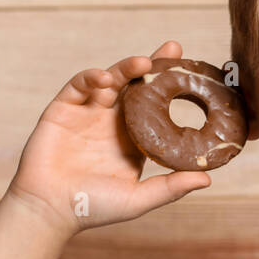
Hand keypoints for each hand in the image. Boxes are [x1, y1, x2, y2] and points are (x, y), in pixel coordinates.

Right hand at [5, 40, 211, 236]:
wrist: (50, 210)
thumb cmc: (94, 207)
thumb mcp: (138, 199)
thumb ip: (170, 188)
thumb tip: (207, 178)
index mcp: (134, 138)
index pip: (156, 106)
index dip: (171, 88)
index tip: (191, 72)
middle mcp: (113, 121)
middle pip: (136, 85)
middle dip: (153, 65)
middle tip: (173, 49)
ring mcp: (88, 112)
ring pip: (111, 81)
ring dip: (126, 68)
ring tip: (143, 63)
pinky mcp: (63, 109)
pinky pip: (78, 86)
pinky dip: (91, 78)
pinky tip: (104, 79)